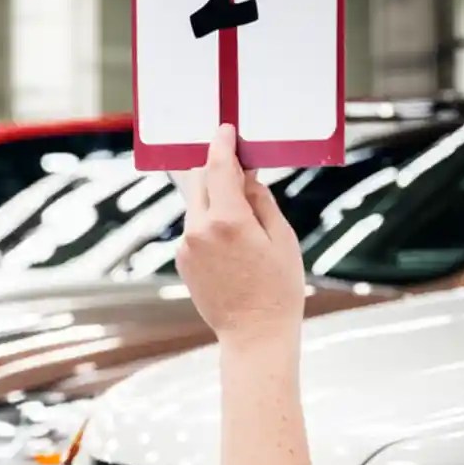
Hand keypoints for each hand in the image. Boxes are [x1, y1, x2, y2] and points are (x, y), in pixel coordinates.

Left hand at [175, 125, 305, 346]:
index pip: (219, 168)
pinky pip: (195, 228)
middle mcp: (199, 230)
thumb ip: (260, 201)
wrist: (253, 334)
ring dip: (215, 198)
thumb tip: (245, 177)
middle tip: (239, 164)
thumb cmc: (277, 288)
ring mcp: (186, 246)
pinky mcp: (182, 260)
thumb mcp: (281, 238)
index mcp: (227, 221)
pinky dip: (209, 222)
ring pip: (197, 205)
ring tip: (242, 209)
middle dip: (217, 169)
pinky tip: (232, 239)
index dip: (222, 145)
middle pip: (201, 182)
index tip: (225, 130)